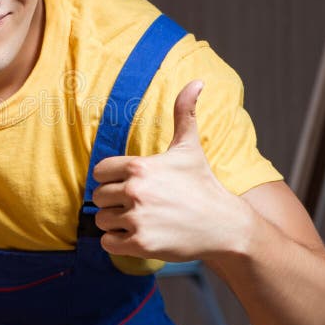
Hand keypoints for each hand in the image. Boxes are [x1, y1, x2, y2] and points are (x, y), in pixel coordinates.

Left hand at [91, 80, 243, 262]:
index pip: (100, 172)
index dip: (112, 179)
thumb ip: (184, 113)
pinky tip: (138, 236)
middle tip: (139, 206)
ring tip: (141, 221)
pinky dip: (117, 242)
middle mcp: (136, 191)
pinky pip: (108, 243)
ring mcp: (138, 218)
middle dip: (114, 202)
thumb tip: (197, 81)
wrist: (225, 225)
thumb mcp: (190, 148)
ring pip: (102, 221)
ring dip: (116, 223)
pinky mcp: (141, 244)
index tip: (130, 185)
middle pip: (98, 197)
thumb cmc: (203, 184)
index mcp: (140, 166)